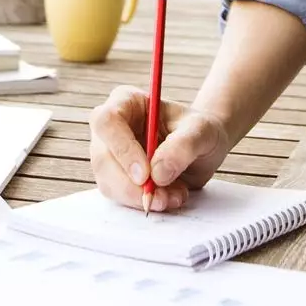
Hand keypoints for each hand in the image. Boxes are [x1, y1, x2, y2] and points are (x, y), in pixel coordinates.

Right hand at [87, 86, 230, 212]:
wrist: (202, 150)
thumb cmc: (199, 131)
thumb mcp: (201, 130)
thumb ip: (183, 146)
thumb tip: (157, 173)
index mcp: (126, 102)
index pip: (107, 122)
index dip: (122, 149)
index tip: (145, 175)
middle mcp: (111, 128)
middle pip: (102, 158)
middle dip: (131, 185)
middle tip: (161, 197)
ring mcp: (110, 154)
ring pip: (108, 182)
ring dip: (139, 197)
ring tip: (173, 195)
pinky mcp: (115, 178)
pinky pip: (119, 197)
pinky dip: (142, 203)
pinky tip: (167, 197)